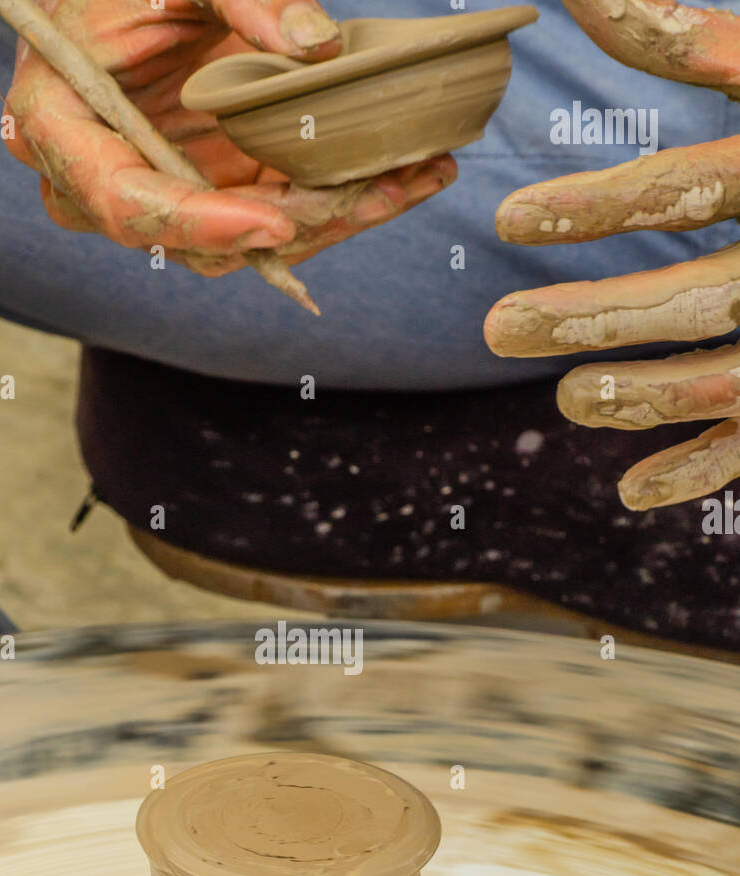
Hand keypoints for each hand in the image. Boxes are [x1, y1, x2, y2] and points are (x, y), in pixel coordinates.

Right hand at [3, 0, 454, 277]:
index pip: (123, 201)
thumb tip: (315, 47)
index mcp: (61, 122)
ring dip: (331, 223)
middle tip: (383, 188)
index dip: (197, 223)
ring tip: (412, 178)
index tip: (272, 224)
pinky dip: (333, 207)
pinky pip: (266, 224)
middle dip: (298, 225)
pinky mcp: (204, 196)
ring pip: (241, 247)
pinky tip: (398, 179)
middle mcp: (98, 182)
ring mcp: (154, 197)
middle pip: (196, 240)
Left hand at [484, 0, 739, 509]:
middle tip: (496, 331)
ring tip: (564, 403)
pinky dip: (699, 468)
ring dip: (638, 399)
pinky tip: (631, 492)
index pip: (686, 190)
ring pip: (725, 383)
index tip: (505, 224)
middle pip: (693, 302)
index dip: (595, 207)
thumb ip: (686, 40)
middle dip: (589, 319)